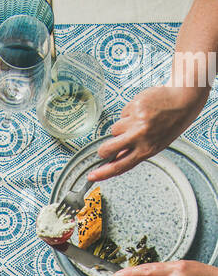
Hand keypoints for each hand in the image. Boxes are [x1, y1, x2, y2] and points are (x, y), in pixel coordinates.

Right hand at [89, 86, 204, 181]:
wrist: (183, 100)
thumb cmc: (170, 124)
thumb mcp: (156, 144)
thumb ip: (136, 152)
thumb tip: (115, 158)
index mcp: (146, 150)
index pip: (120, 166)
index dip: (103, 173)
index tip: (91, 176)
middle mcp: (140, 136)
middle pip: (109, 148)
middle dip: (104, 150)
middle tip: (106, 149)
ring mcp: (136, 120)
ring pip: (114, 129)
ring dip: (121, 128)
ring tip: (137, 123)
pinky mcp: (134, 106)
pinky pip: (122, 114)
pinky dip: (128, 114)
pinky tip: (141, 111)